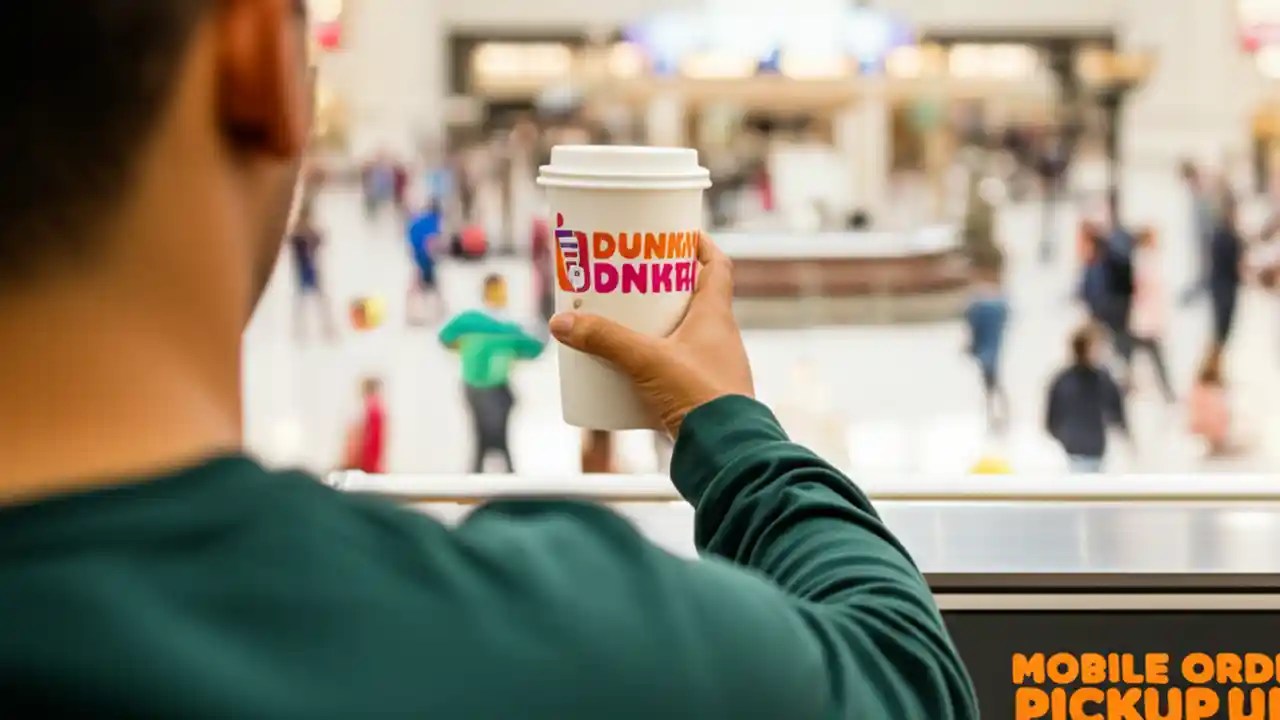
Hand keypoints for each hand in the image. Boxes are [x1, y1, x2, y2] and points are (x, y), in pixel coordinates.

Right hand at [549, 235, 753, 435]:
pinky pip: (678, 365)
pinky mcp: (702, 393)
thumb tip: (560, 322)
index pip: (717, 266)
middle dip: (663, 286)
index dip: (698, 246)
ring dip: (659, 324)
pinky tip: (631, 368)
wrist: (727, 451)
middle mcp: (720, 336)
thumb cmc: (699, 396)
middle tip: (632, 279)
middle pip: (694, 297)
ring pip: (685, 333)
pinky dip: (657, 360)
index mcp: (716, 315)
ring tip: (624, 321)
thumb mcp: (646, 361)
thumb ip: (604, 339)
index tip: (675, 235)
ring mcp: (713, 366)